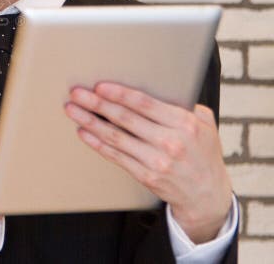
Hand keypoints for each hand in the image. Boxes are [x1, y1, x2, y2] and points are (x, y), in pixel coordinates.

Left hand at [65, 82, 232, 243]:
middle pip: (125, 118)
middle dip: (97, 104)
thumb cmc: (203, 154)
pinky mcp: (146, 176)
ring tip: (73, 110)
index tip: (100, 86)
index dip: (119, 94)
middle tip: (77, 94)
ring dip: (90, 122)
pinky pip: (116, 156)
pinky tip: (84, 133)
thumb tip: (159, 85)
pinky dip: (97, 144)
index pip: (145, 104)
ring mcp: (157, 161)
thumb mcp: (205, 125)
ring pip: (115, 137)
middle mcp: (170, 142)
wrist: (207, 195)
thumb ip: (184, 106)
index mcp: (185, 124)